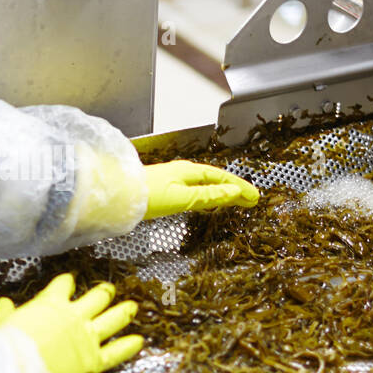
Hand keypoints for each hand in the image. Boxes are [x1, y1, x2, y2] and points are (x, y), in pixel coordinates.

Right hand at [0, 274, 143, 372]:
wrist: (20, 367)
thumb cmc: (8, 344)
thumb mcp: (2, 323)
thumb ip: (5, 312)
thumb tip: (3, 302)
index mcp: (51, 303)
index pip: (63, 285)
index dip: (66, 281)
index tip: (69, 280)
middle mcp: (74, 315)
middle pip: (96, 298)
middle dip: (104, 292)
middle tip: (109, 290)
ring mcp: (87, 336)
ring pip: (112, 319)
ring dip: (123, 311)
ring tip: (132, 306)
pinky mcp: (94, 359)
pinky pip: (115, 352)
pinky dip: (127, 346)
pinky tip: (138, 341)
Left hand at [143, 160, 259, 219]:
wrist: (117, 196)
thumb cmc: (146, 196)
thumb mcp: (182, 198)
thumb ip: (208, 196)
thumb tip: (234, 193)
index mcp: (189, 171)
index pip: (222, 178)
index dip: (240, 187)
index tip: (255, 196)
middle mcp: (183, 172)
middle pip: (216, 180)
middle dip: (235, 189)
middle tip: (252, 200)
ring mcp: (174, 179)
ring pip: (206, 184)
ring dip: (223, 192)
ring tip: (236, 200)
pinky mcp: (165, 188)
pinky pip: (195, 189)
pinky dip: (209, 195)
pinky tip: (208, 201)